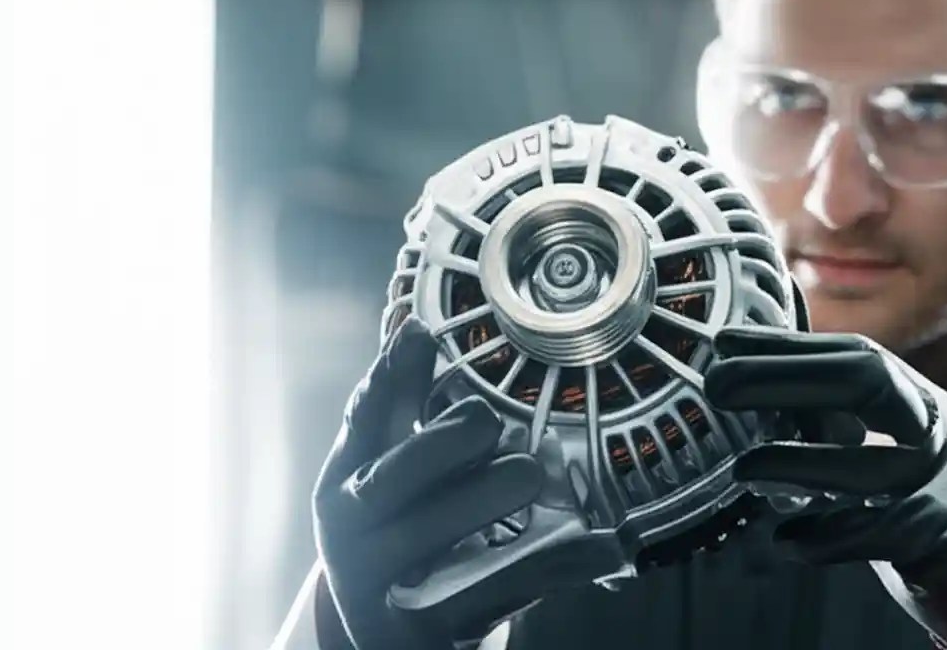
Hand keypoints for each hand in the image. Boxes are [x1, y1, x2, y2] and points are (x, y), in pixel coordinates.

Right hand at [312, 317, 545, 649]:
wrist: (385, 641)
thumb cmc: (401, 537)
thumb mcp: (386, 477)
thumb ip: (399, 409)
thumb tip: (416, 327)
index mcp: (343, 486)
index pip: (360, 423)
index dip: (390, 377)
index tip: (423, 332)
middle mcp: (354, 537)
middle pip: (394, 478)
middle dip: (447, 443)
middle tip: (491, 422)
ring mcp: (389, 590)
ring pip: (441, 536)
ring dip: (489, 496)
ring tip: (531, 473)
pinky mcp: (433, 632)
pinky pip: (504, 590)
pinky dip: (558, 565)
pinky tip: (603, 546)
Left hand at [705, 327, 946, 649]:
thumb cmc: (923, 506)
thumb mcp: (887, 448)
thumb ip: (834, 419)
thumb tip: (752, 387)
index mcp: (918, 401)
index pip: (853, 355)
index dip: (787, 346)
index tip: (724, 342)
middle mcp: (935, 431)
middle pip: (866, 383)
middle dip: (785, 377)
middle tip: (718, 385)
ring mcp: (945, 483)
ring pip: (869, 464)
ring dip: (797, 463)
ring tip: (742, 469)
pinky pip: (879, 534)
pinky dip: (827, 538)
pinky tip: (786, 540)